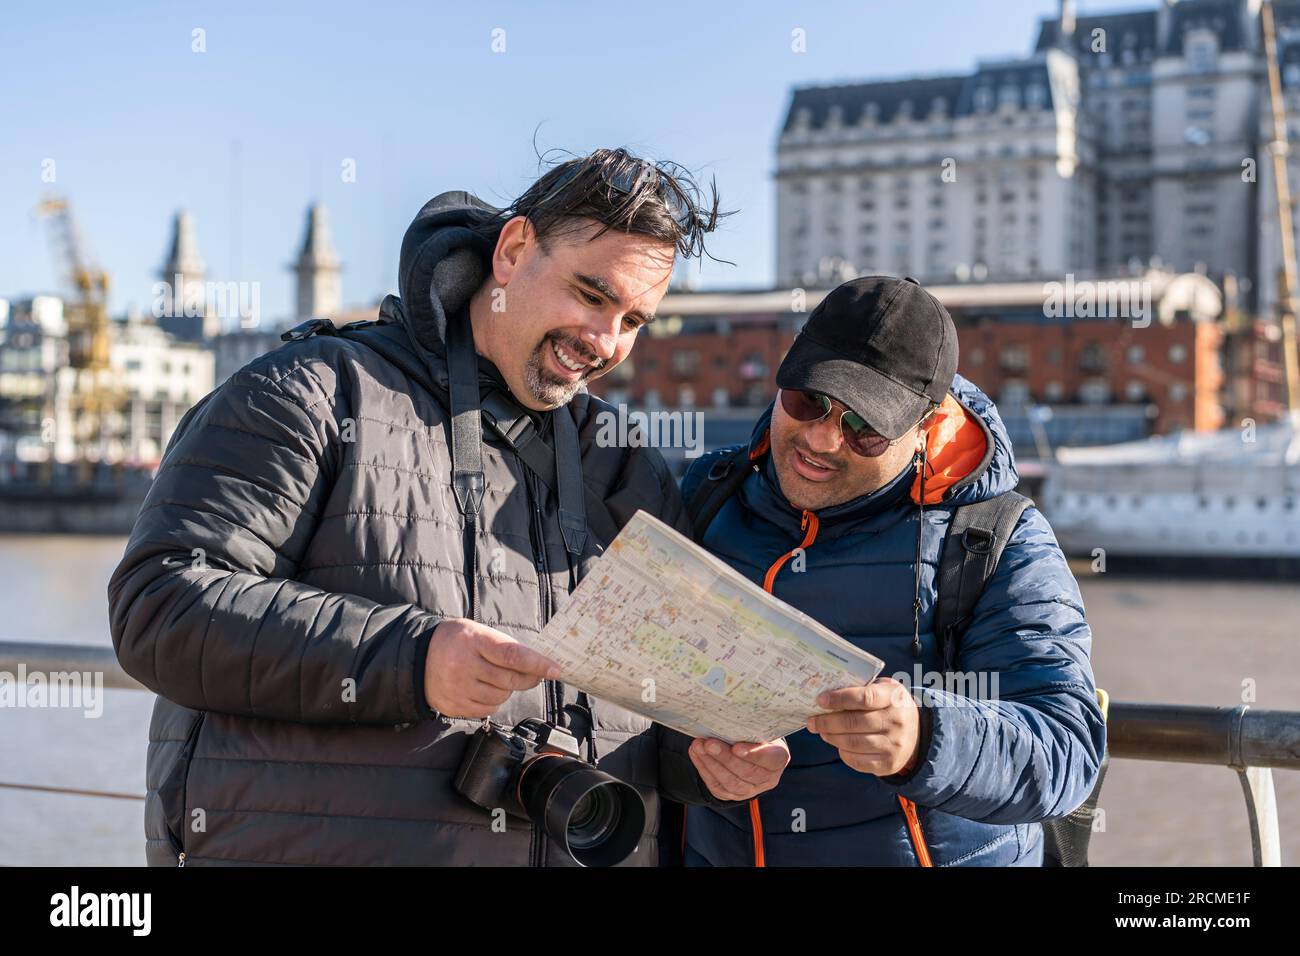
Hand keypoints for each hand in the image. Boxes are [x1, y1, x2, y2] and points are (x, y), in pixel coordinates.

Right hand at [423, 618, 560, 717]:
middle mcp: (464, 666)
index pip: (512, 655)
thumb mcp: (478, 632)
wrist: (418, 658)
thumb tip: (537, 663)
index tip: (555, 669)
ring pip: (501, 696)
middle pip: (510, 680)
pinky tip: (485, 688)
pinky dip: (495, 700)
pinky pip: (489, 708)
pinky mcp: (455, 706)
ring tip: (497, 677)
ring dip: (508, 689)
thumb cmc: (457, 641)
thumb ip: (504, 646)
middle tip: (535, 674)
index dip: (537, 663)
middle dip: (529, 678)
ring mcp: (458, 688)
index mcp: (473, 641)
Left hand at [688, 737, 789, 800]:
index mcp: (778, 759)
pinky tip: (696, 754)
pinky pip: (716, 785)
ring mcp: (749, 789)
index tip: (737, 746)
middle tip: (709, 743)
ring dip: (712, 763)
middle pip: (746, 772)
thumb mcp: (760, 729)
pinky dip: (704, 769)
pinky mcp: (731, 794)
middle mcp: (767, 779)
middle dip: (725, 757)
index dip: (754, 754)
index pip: (770, 759)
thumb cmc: (756, 735)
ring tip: (698, 746)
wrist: (750, 751)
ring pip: (730, 781)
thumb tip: (730, 716)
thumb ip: (750, 728)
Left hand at [806, 677, 921, 775]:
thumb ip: (861, 690)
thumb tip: (827, 695)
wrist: (917, 735)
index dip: (840, 699)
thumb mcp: (884, 690)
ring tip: (821, 731)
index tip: (820, 700)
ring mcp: (893, 745)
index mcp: (894, 698)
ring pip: (853, 743)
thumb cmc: (891, 707)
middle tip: (812, 720)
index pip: (864, 698)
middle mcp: (896, 722)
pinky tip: (837, 744)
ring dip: (832, 737)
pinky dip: (842, 753)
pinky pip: (857, 761)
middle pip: (854, 722)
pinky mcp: (888, 764)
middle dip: (827, 722)